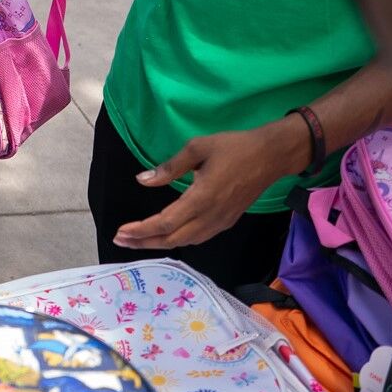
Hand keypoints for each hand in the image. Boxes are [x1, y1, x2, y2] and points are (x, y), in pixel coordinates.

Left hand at [113, 121, 305, 250]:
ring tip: (138, 240)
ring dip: (160, 243)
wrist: (271, 156)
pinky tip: (166, 235)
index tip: (122, 232)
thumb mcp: (197, 148)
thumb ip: (169, 167)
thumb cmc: (233, 147)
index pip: (165, 223)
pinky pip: (199, 237)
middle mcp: (211, 215)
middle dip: (144, 242)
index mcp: (202, 198)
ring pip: (186, 241)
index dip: (141, 230)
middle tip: (121, 240)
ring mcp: (221, 221)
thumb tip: (143, 180)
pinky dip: (178, 240)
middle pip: (173, 239)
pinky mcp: (228, 221)